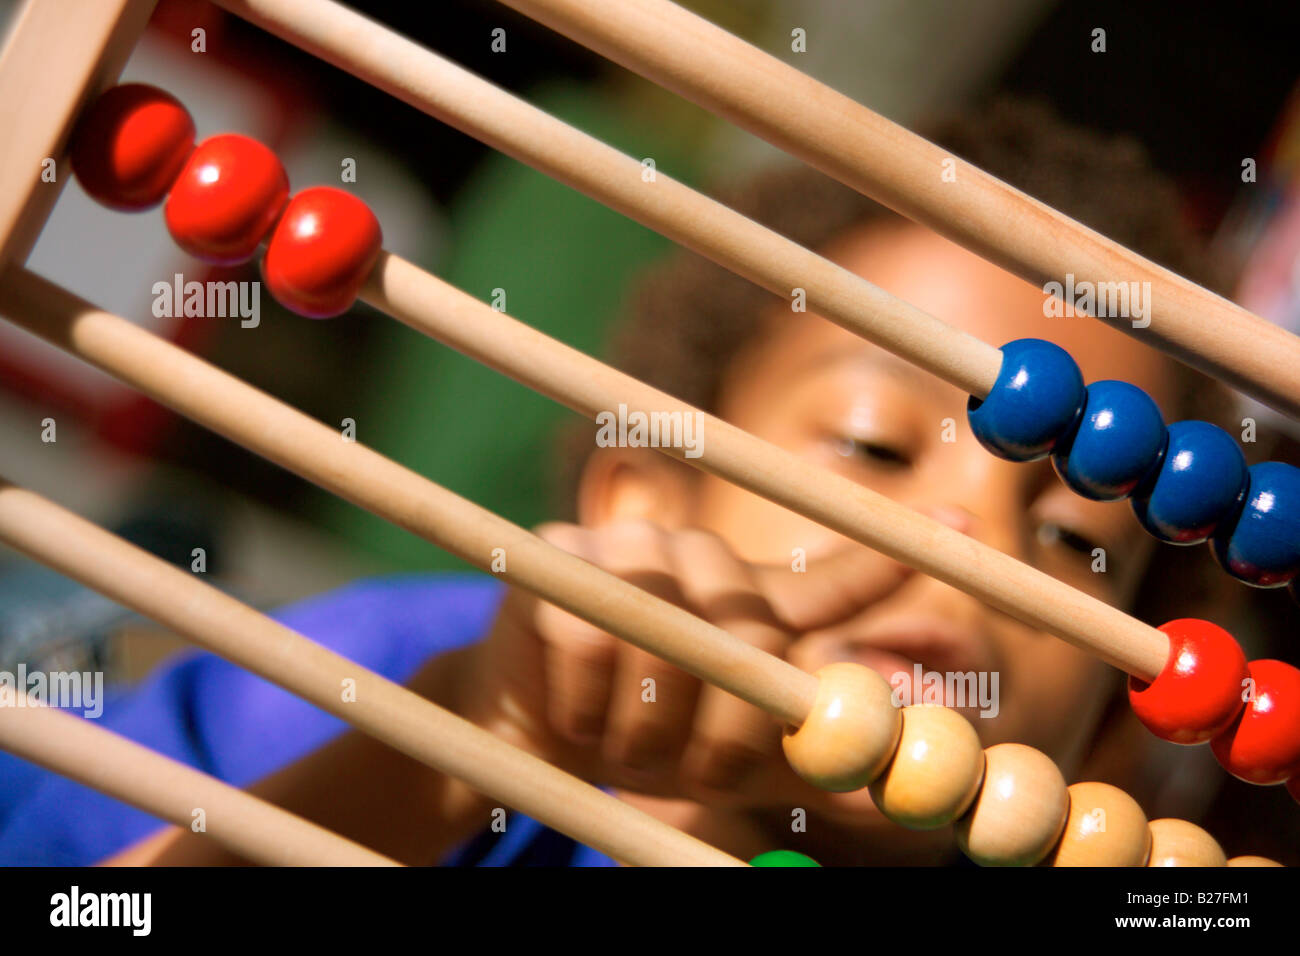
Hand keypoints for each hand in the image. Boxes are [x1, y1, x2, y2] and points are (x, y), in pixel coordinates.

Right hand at [461, 518, 912, 809]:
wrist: (531, 729)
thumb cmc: (642, 734)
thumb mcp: (729, 751)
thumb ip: (803, 743)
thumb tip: (903, 762)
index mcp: (745, 599)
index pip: (832, 576)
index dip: (896, 553)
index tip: (967, 521)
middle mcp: (695, 557)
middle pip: (745, 644)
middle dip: (717, 734)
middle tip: (677, 768)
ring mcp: (627, 550)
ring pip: (670, 656)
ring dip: (646, 731)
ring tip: (618, 740)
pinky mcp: (560, 563)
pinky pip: (595, 656)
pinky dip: (588, 711)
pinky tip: (572, 711)